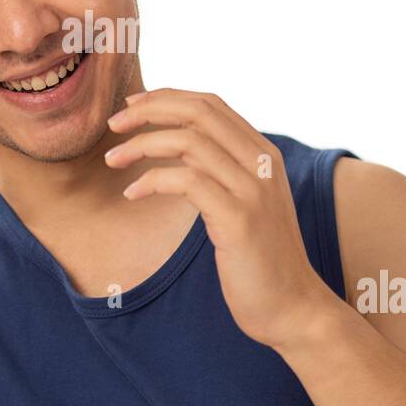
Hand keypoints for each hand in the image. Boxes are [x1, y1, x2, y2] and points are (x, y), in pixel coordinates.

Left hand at [104, 88, 332, 349]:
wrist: (293, 308)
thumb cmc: (260, 259)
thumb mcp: (245, 203)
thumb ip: (223, 171)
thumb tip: (180, 146)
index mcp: (263, 154)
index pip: (211, 103)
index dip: (168, 97)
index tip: (132, 104)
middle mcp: (262, 163)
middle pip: (199, 113)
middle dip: (150, 110)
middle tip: (114, 123)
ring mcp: (253, 190)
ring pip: (189, 142)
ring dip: (142, 145)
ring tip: (113, 160)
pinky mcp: (239, 219)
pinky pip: (186, 181)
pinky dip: (152, 180)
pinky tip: (132, 193)